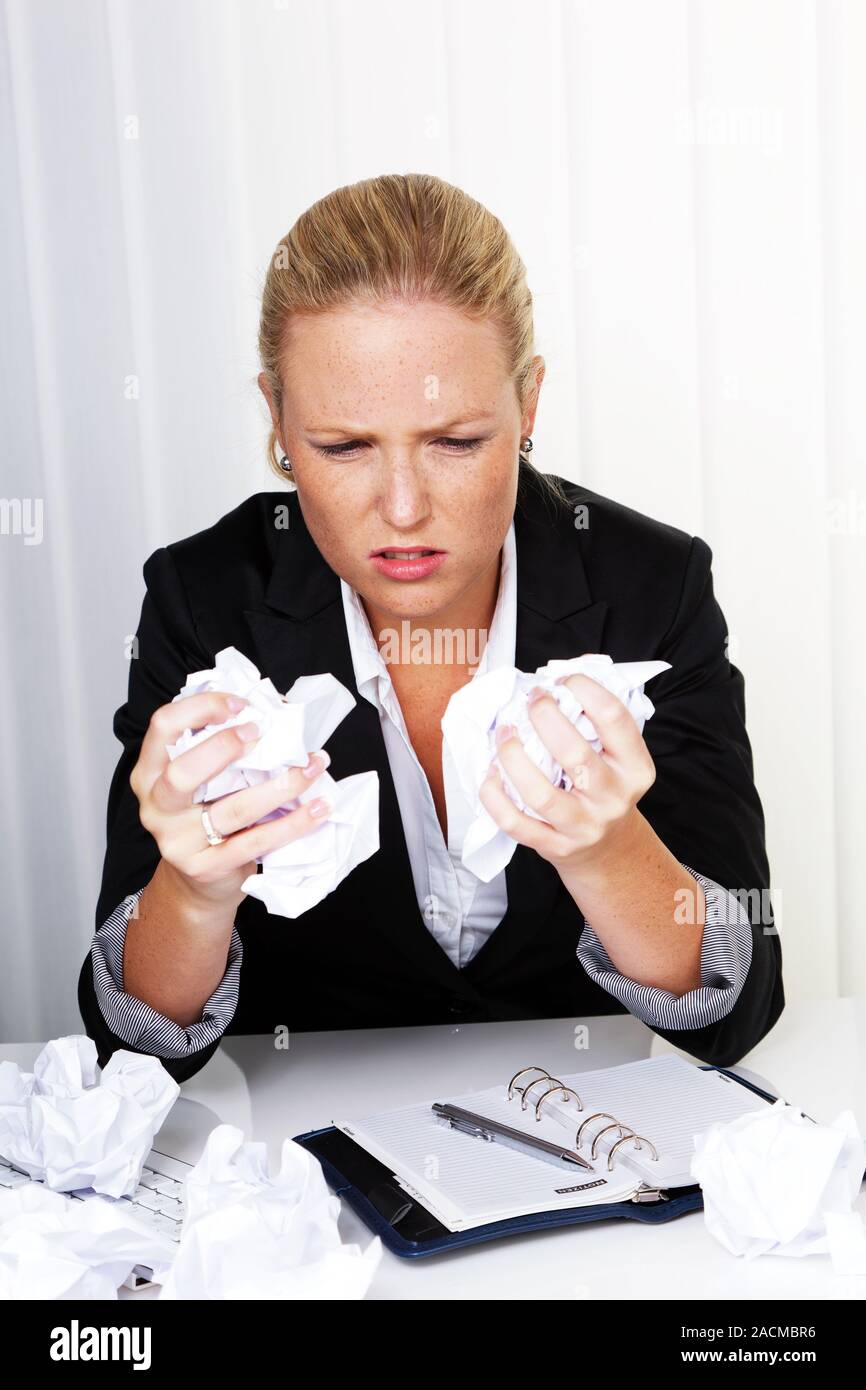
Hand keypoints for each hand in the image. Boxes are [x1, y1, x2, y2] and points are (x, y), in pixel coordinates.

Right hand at [129, 691, 331, 911]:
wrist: (199, 884)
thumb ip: (221, 747)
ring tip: (313, 767)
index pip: (164, 726)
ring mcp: (177, 841)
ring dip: (281, 785)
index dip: (202, 707)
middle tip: (264, 734)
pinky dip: (293, 823)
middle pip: (182, 772)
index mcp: (150, 772)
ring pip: (232, 809)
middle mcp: (156, 805)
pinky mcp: (206, 867)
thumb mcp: (202, 780)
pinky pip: (255, 841)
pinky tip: (319, 808)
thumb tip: (276, 709)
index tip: (242, 705)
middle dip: (226, 747)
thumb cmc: (206, 817)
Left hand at [478, 673, 656, 878]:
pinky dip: (495, 797)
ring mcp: (584, 826)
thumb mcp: (620, 760)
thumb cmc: (606, 791)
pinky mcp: (556, 847)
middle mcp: (612, 797)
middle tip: (530, 701)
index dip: (585, 690)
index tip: (563, 680)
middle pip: (574, 753)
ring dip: (513, 757)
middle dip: (544, 717)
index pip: (614, 718)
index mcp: (635, 768)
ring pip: (540, 793)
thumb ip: (599, 724)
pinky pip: (516, 823)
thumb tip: (561, 678)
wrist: (610, 850)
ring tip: (504, 734)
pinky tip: (491, 775)